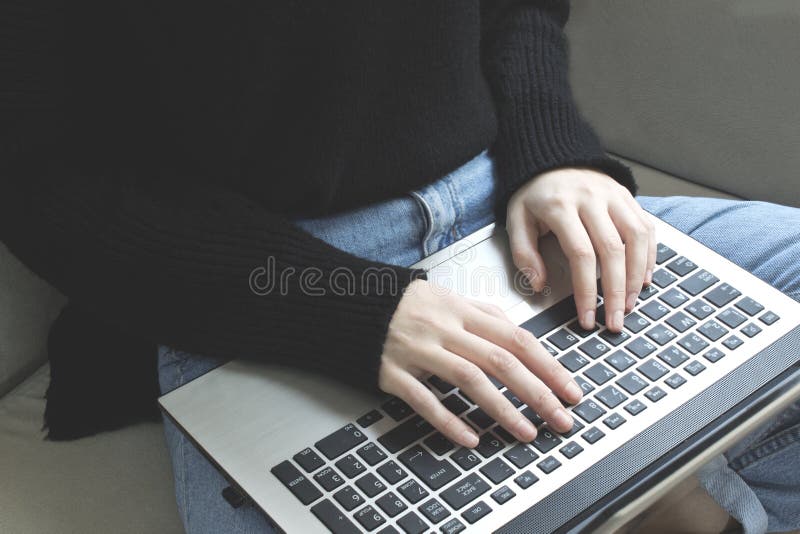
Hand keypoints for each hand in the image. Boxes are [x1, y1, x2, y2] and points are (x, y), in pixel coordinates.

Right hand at [379, 279, 582, 447]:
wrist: (350, 302)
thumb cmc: (404, 303)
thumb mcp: (447, 297)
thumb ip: (482, 313)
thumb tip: (516, 332)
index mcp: (461, 310)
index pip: (515, 338)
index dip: (547, 366)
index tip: (570, 390)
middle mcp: (444, 329)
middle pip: (500, 360)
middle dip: (537, 393)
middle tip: (561, 418)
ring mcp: (418, 351)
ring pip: (469, 379)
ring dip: (502, 409)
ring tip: (526, 432)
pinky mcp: (393, 372)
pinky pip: (424, 400)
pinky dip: (449, 421)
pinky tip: (471, 438)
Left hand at [506, 168, 655, 331]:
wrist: (551, 154)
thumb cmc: (534, 193)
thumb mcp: (516, 219)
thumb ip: (524, 253)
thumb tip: (538, 284)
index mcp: (561, 207)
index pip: (581, 255)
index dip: (586, 291)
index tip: (588, 317)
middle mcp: (592, 199)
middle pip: (613, 251)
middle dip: (616, 292)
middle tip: (615, 322)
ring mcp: (614, 196)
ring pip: (637, 239)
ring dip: (637, 277)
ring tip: (630, 304)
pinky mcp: (627, 196)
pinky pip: (646, 227)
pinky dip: (649, 256)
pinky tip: (643, 279)